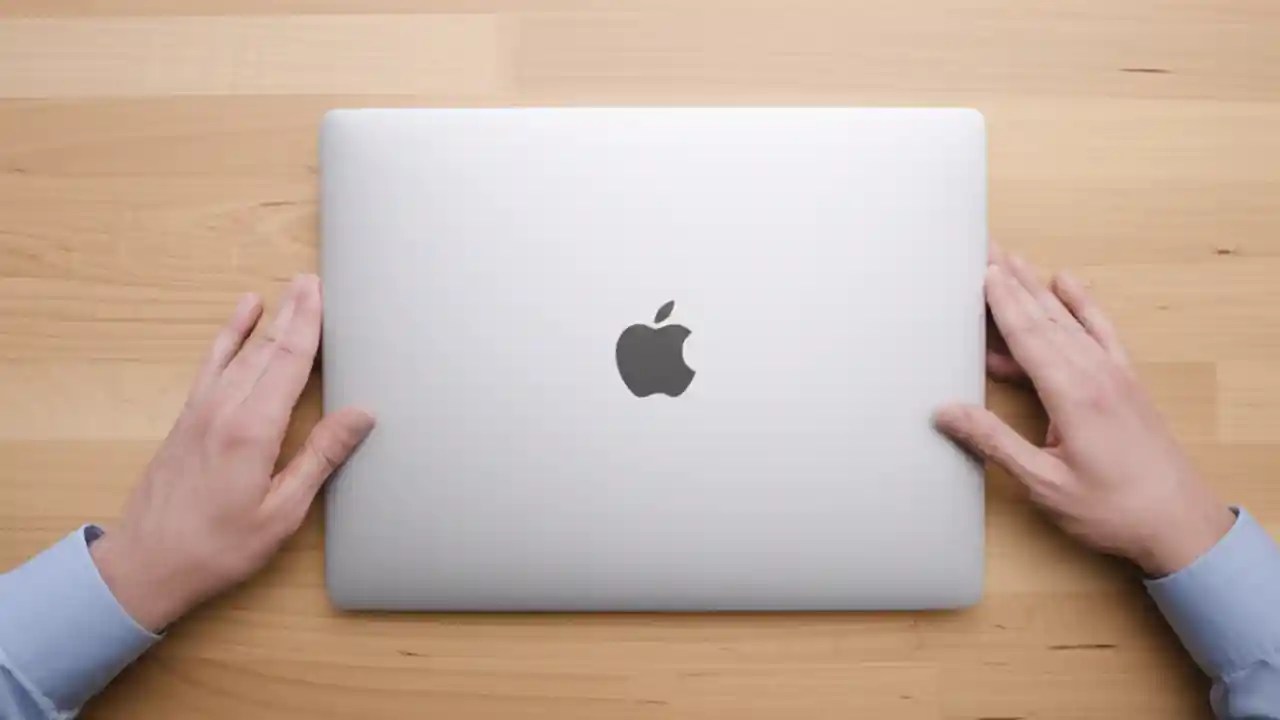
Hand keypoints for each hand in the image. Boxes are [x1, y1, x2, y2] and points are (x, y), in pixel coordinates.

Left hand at [90, 275, 374, 630]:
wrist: (146, 564)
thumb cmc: (220, 547)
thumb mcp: (283, 512)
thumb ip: (320, 457)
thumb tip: (361, 415)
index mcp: (253, 431)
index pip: (289, 364)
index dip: (308, 325)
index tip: (320, 293)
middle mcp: (224, 410)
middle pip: (266, 349)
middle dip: (291, 313)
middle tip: (311, 280)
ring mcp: (201, 411)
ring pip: (240, 353)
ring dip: (266, 320)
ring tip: (285, 291)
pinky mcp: (188, 419)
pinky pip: (213, 365)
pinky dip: (228, 337)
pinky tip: (241, 317)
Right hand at [934, 250, 1232, 575]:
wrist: (1180, 524)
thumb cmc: (1112, 509)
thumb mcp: (1043, 483)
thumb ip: (994, 442)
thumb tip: (946, 412)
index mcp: (1073, 395)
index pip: (1029, 336)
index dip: (1002, 302)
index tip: (982, 270)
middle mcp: (1095, 374)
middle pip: (1045, 316)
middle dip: (1014, 282)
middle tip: (988, 249)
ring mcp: (1115, 374)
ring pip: (1069, 318)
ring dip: (1038, 288)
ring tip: (1014, 259)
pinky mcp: (1126, 381)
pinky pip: (1100, 330)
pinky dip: (1082, 304)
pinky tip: (1067, 284)